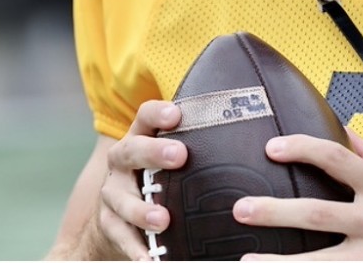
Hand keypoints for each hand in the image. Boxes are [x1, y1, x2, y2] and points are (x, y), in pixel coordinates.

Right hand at [95, 101, 187, 259]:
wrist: (116, 214)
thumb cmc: (156, 178)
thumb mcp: (168, 158)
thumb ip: (197, 145)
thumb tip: (253, 139)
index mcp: (140, 139)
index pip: (145, 117)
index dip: (157, 114)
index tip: (176, 115)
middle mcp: (122, 162)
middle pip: (131, 151)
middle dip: (154, 152)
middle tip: (179, 156)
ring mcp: (113, 193)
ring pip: (122, 199)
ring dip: (142, 210)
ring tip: (163, 220)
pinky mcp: (110, 224)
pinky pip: (121, 236)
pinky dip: (136, 249)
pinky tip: (150, 258)